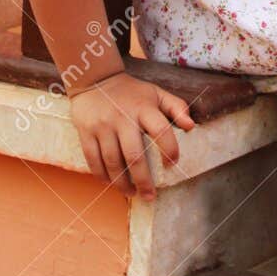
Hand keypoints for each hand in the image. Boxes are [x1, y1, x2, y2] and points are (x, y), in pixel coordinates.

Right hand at [69, 71, 196, 201]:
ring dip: (122, 183)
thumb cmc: (131, 92)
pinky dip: (103, 176)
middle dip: (144, 181)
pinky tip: (112, 183)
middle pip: (134, 155)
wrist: (95, 79)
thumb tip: (191, 127)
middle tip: (150, 196)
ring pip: (113, 162)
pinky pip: (93, 160)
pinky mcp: (86, 132)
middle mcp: (123, 117)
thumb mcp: (156, 93)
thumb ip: (176, 107)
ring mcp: (102, 126)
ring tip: (132, 193)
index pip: (161, 130)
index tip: (172, 165)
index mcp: (143, 107)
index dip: (169, 149)